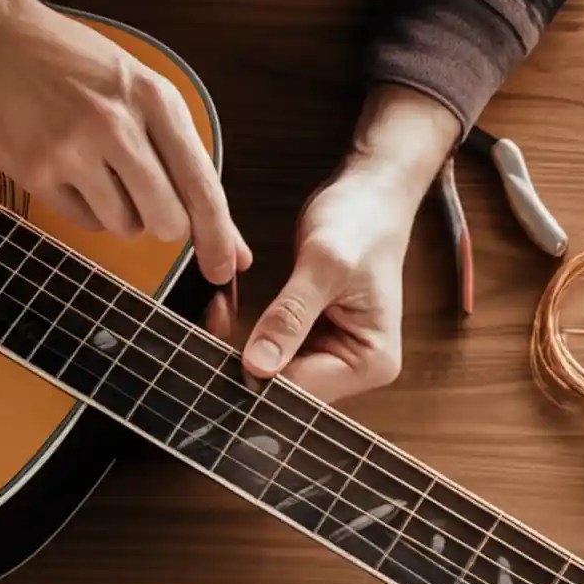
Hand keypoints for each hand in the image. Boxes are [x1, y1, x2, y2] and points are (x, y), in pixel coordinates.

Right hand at [0, 1, 251, 284]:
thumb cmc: (74, 66)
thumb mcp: (141, 93)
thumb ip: (185, 162)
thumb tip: (230, 243)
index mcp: (155, 100)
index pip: (202, 186)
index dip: (218, 237)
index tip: (224, 270)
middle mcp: (118, 124)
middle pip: (167, 221)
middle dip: (163, 224)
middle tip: (146, 198)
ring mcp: (73, 149)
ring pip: (126, 227)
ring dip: (120, 213)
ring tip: (98, 166)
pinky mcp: (36, 171)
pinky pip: (85, 223)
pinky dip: (85, 209)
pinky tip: (70, 169)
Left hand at [237, 84, 460, 402]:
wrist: (371, 194)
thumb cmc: (361, 221)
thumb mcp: (324, 265)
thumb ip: (290, 316)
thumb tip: (258, 366)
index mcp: (372, 360)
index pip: (303, 389)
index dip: (258, 372)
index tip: (216, 347)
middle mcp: (356, 367)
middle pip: (287, 387)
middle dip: (246, 358)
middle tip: (212, 319)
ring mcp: (335, 356)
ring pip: (273, 370)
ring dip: (241, 345)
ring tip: (218, 309)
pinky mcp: (314, 340)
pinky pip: (271, 350)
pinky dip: (247, 332)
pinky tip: (226, 309)